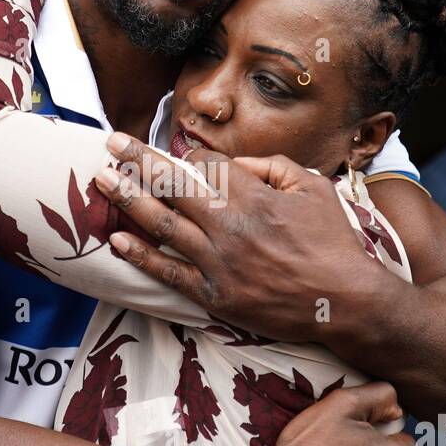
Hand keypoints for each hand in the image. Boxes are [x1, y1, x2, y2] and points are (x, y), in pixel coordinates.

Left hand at [96, 132, 393, 342]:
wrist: (344, 302)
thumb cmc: (332, 241)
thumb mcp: (312, 187)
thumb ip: (271, 166)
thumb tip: (236, 163)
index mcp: (251, 195)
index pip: (204, 165)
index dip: (188, 156)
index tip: (173, 152)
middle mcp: (228, 225)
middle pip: (171, 185)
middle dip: (137, 160)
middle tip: (110, 143)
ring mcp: (217, 262)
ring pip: (161, 224)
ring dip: (127, 199)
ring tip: (101, 180)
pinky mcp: (214, 294)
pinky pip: (168, 272)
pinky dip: (140, 255)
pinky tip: (114, 240)